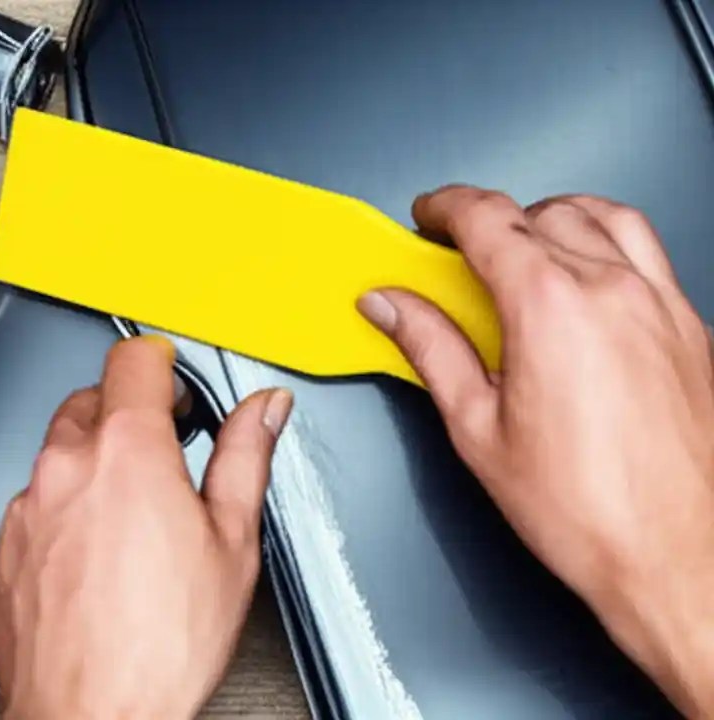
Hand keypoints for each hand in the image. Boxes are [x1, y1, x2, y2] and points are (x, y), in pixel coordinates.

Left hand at [0, 336, 292, 718]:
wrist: (88, 713)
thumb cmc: (157, 646)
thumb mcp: (233, 543)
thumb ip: (246, 459)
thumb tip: (263, 411)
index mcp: (127, 452)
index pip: (132, 360)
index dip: (159, 361)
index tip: (171, 376)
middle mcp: (66, 468)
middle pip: (92, 400)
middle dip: (127, 413)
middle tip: (163, 452)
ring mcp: (27, 505)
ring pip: (59, 452)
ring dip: (92, 462)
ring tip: (132, 516)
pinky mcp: (4, 543)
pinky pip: (35, 499)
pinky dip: (63, 506)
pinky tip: (95, 551)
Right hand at [359, 186, 713, 717]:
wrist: (679, 559)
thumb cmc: (590, 512)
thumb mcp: (477, 429)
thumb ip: (431, 349)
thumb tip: (392, 307)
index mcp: (552, 307)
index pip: (489, 219)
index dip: (447, 207)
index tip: (428, 216)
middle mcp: (614, 292)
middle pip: (541, 213)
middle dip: (491, 220)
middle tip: (456, 253)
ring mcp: (660, 305)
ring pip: (603, 217)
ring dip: (552, 217)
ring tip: (521, 249)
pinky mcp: (689, 329)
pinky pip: (647, 252)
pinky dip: (606, 242)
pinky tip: (583, 280)